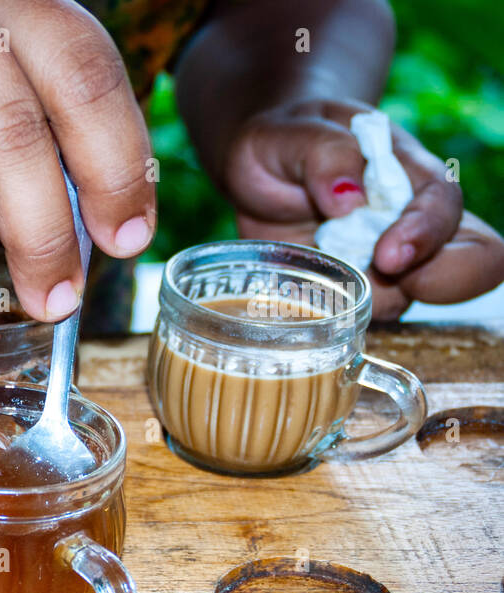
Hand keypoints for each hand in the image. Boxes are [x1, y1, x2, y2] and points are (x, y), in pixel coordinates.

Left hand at [223, 98, 503, 319]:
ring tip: (315, 281)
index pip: (445, 205)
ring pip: (409, 300)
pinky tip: (297, 297)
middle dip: (446, 280)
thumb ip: (322, 153)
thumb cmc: (282, 143)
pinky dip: (331, 317)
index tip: (389, 255)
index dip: (427, 231)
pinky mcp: (351, 295)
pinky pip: (358, 321)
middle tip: (385, 275)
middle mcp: (409, 224)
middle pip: (473, 261)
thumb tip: (348, 197)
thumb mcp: (289, 134)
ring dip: (369, 302)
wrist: (256, 171)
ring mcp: (384, 267)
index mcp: (407, 174)